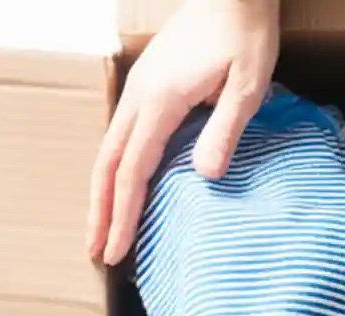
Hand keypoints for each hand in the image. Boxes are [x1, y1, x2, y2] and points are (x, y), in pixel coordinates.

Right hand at [86, 0, 279, 265]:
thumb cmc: (244, 34)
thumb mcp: (248, 83)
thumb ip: (226, 128)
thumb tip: (206, 176)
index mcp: (161, 102)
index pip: (134, 170)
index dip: (123, 214)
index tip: (116, 250)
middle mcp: (140, 98)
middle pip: (108, 164)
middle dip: (100, 211)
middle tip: (96, 251)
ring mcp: (139, 90)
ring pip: (109, 148)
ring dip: (103, 190)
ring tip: (101, 226)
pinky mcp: (147, 86)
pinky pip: (121, 135)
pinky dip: (115, 168)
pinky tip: (122, 184)